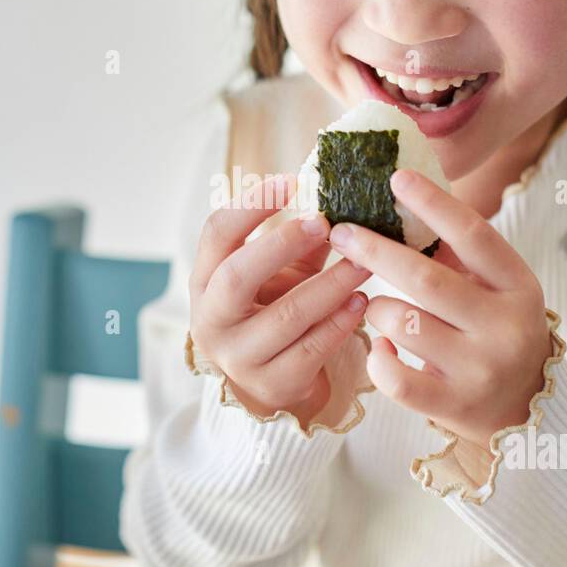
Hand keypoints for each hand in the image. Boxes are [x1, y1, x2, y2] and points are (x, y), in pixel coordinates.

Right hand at [189, 173, 372, 424]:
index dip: (252, 204)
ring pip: (286, 315)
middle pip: (238, 274)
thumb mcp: (279, 272)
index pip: (217, 232)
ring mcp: (238, 357)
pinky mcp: (271, 385)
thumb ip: (301, 242)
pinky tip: (361, 301)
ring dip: (330, 284)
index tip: (292, 181)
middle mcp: (211, 319)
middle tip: (325, 222)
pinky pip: (311, 350)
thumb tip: (338, 199)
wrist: (268, 380)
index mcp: (204, 279)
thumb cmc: (272, 309)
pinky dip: (340, 322)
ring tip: (362, 262)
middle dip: (283, 243)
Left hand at [326, 168, 555, 449]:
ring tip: (378, 308)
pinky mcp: (453, 404)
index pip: (474, 235)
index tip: (397, 177)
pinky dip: (378, 358)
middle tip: (341, 232)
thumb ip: (458, 254)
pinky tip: (382, 348)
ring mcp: (481, 369)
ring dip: (376, 308)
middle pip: (426, 279)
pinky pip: (395, 377)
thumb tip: (401, 200)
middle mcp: (505, 327)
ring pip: (403, 323)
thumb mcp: (495, 288)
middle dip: (375, 251)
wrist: (525, 408)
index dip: (433, 203)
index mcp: (518, 286)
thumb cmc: (495, 331)